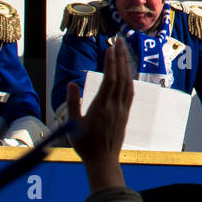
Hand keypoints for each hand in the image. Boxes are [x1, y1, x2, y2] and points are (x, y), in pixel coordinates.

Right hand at [67, 38, 133, 190]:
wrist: (103, 161)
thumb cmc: (85, 145)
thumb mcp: (73, 124)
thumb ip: (72, 103)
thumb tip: (72, 83)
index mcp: (101, 107)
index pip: (109, 80)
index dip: (111, 63)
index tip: (110, 48)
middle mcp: (115, 106)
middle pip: (120, 77)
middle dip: (120, 57)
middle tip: (119, 40)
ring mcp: (122, 109)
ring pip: (127, 82)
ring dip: (126, 65)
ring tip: (124, 50)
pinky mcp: (125, 114)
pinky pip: (130, 92)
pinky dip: (129, 78)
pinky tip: (127, 72)